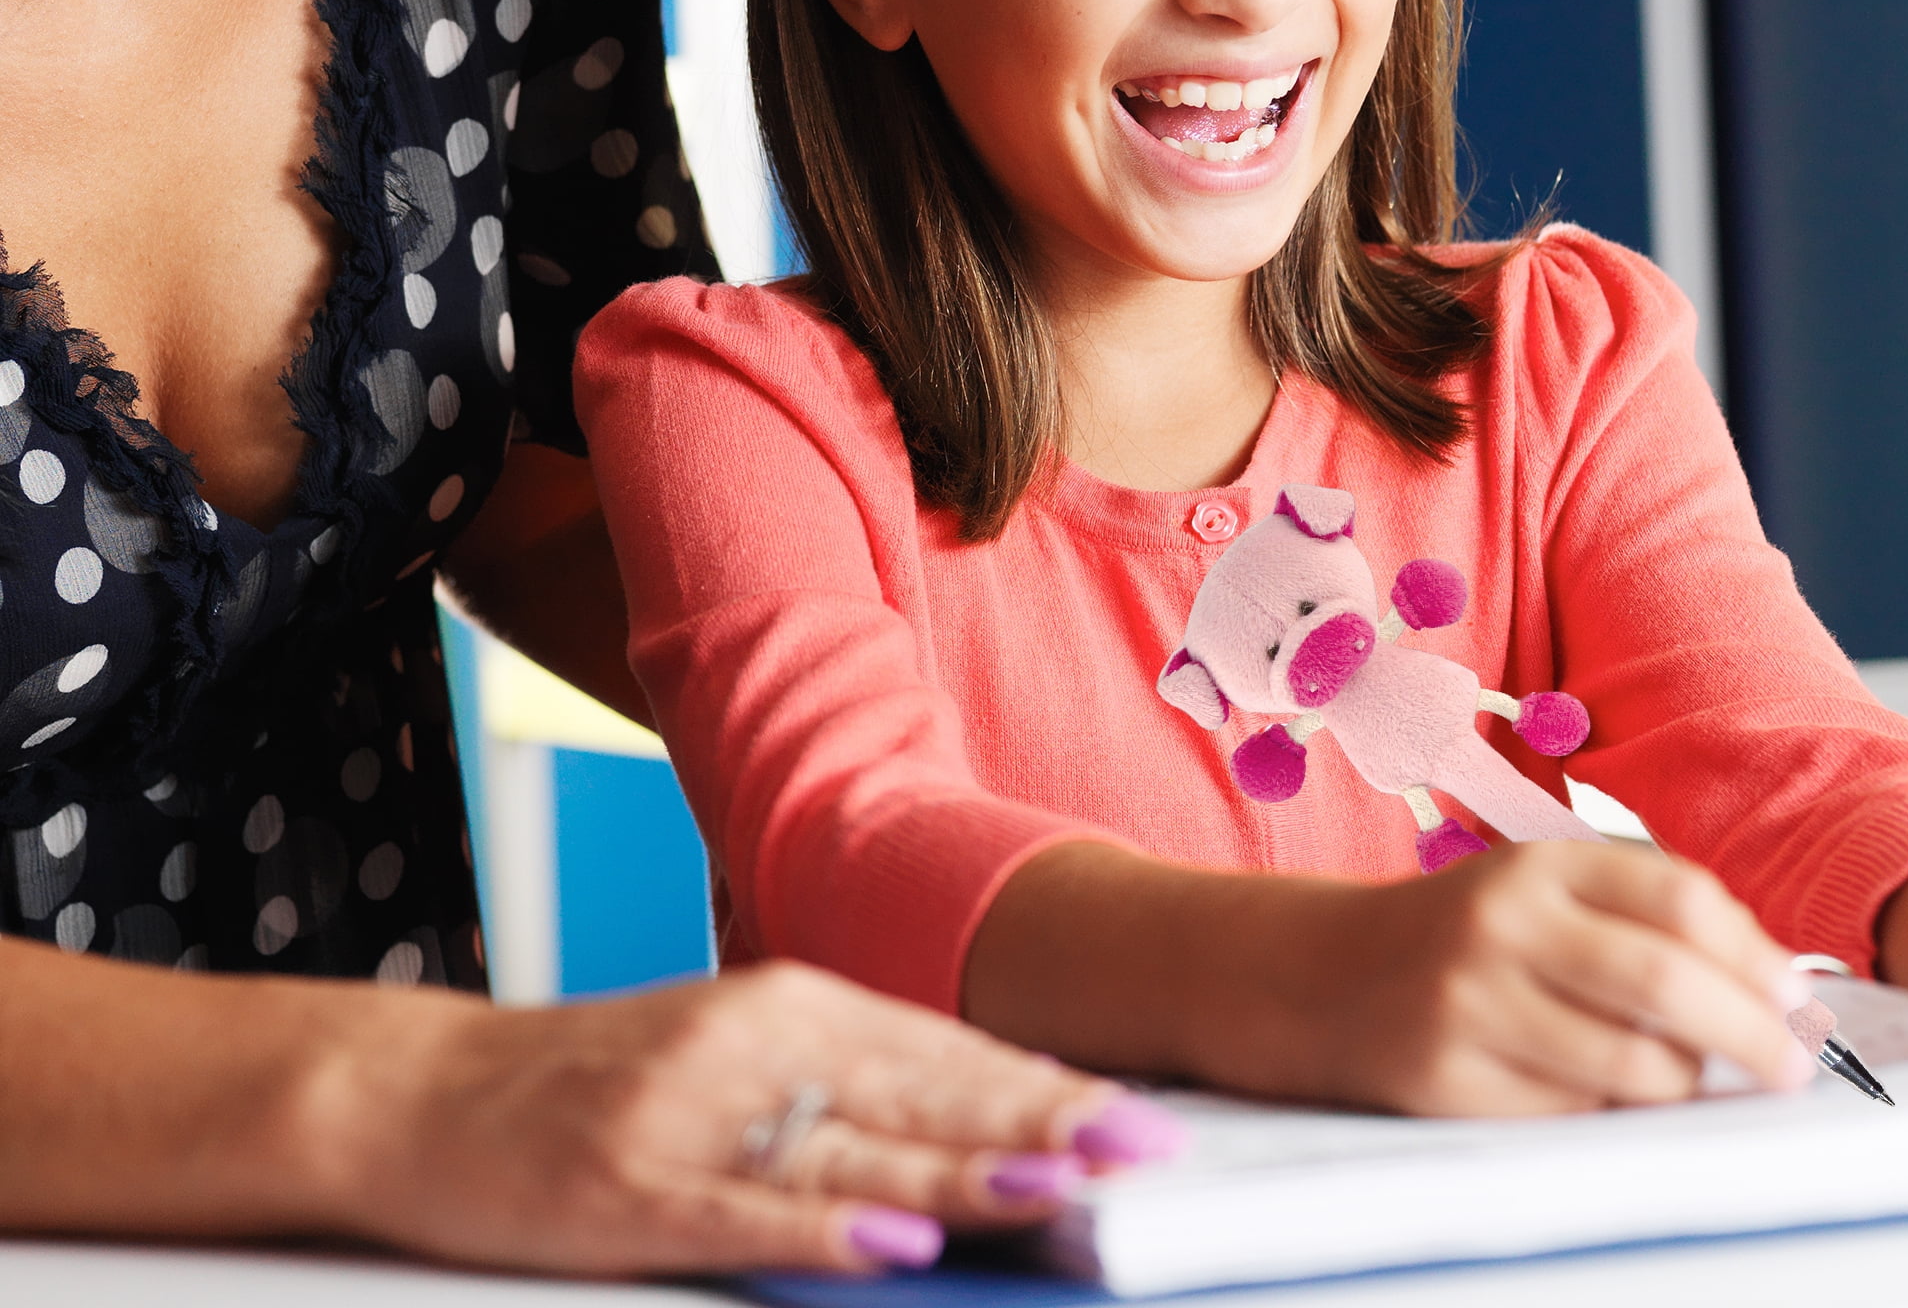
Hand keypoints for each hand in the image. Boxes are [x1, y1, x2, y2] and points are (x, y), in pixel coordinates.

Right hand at [321, 959, 1162, 1276]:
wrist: (422, 1090)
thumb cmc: (592, 1081)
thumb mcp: (726, 1056)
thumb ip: (836, 1085)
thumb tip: (965, 1127)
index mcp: (785, 1006)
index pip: (944, 1049)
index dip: (1044, 1084)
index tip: (1138, 1117)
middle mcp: (752, 1040)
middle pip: (921, 1090)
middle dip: (1041, 1123)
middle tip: (1143, 1153)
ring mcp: (691, 1111)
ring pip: (855, 1148)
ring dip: (966, 1169)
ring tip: (1062, 1187)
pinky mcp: (628, 1183)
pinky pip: (745, 1212)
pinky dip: (826, 1230)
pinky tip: (895, 1244)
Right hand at [1319, 841, 1814, 1114]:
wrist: (1328, 974)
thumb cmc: (1471, 935)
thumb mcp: (1544, 893)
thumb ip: (1644, 919)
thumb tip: (1774, 989)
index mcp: (1538, 863)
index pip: (1678, 898)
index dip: (1754, 955)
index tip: (1797, 1000)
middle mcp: (1503, 921)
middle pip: (1667, 980)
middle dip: (1753, 1034)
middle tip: (1793, 1068)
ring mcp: (1472, 1001)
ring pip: (1634, 1066)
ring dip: (1683, 1082)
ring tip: (1680, 1075)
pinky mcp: (1450, 1078)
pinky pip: (1577, 1113)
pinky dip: (1610, 1110)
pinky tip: (1592, 1087)